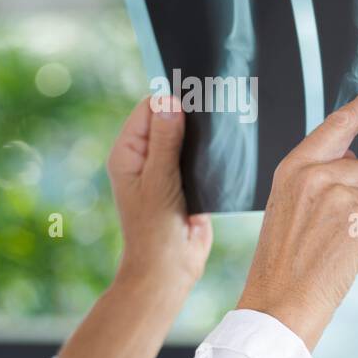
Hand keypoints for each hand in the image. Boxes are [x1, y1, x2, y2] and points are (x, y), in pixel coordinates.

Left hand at [107, 94, 212, 294]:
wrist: (170, 267)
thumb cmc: (155, 228)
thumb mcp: (160, 180)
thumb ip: (165, 141)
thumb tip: (169, 101)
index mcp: (127, 153)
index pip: (148, 109)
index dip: (171, 98)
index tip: (197, 90)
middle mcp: (144, 157)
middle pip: (169, 118)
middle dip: (190, 112)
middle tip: (218, 101)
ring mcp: (165, 168)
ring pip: (187, 136)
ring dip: (203, 132)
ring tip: (228, 119)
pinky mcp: (186, 180)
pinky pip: (200, 156)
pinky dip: (211, 150)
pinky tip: (230, 142)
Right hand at [237, 75, 357, 349]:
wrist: (277, 303)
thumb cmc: (282, 264)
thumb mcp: (289, 209)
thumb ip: (317, 182)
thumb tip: (357, 169)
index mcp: (293, 169)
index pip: (337, 126)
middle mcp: (315, 176)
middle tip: (331, 231)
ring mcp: (338, 197)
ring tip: (334, 249)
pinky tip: (344, 261)